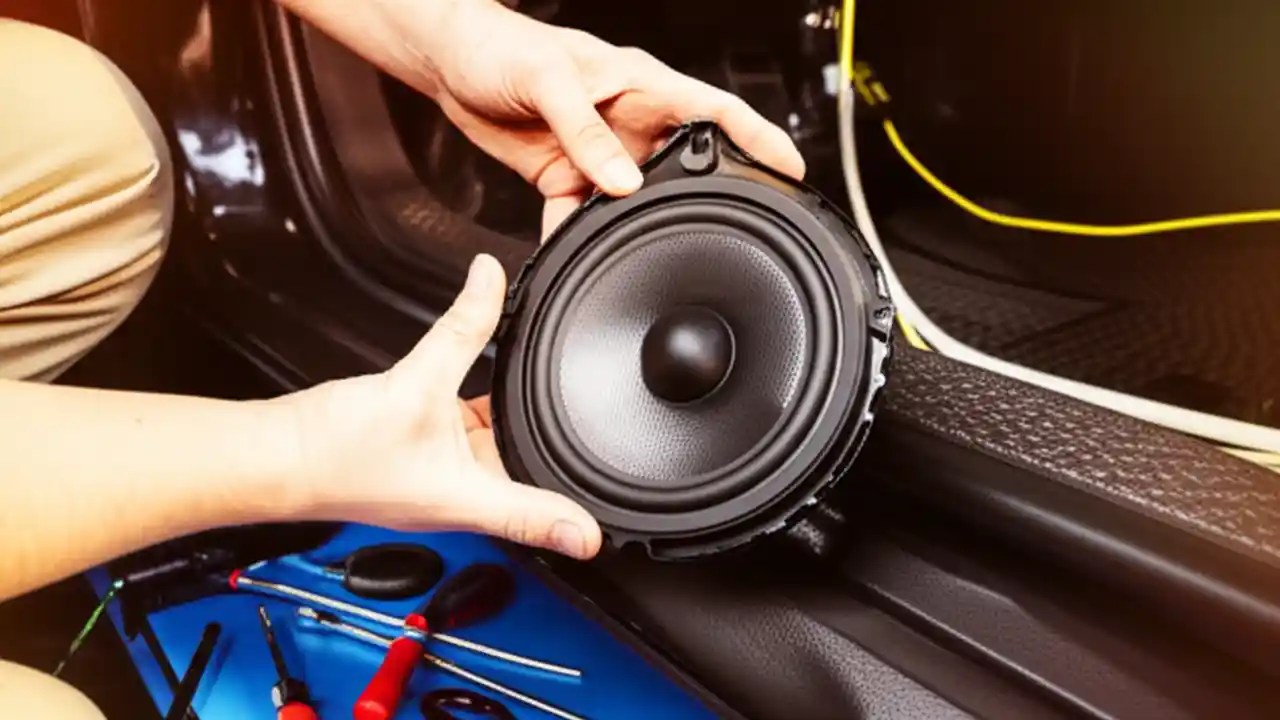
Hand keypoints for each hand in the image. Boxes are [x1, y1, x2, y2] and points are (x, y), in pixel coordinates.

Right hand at [281, 254, 601, 558]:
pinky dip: (483, 400)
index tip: (611, 522)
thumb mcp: (416, 383)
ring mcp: (445, 474)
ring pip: (499, 439)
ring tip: (542, 378)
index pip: (544, 515)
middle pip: (526, 467)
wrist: (277, 455)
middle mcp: (464, 495)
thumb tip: (492, 282)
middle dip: (548, 436)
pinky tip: (495, 372)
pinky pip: (470, 423)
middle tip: (581, 400)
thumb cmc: (334, 454)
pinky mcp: (426, 448)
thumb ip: (462, 331)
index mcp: (473, 501)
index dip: (577, 516)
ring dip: (514, 413)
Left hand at [402, 0, 806, 234]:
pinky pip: (583, 214)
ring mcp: (600, 152)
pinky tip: (569, 245)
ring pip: (634, 199)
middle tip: (719, 231)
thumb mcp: (547, 80)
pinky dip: (577, 232)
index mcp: (641, 85)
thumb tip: (622, 181)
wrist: (448, 62)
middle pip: (683, 164)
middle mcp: (629, 120)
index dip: (758, 140)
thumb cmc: (499, 47)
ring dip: (630, 224)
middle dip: (700, 197)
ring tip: (631, 246)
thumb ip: (586, 131)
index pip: (716, 111)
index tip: (790, 170)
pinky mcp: (567, 175)